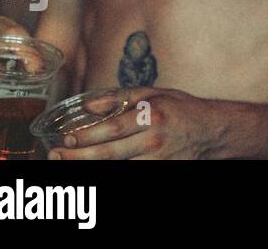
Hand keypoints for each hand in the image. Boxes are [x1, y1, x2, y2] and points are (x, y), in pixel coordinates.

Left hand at [48, 88, 221, 159]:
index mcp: (152, 116)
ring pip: (116, 169)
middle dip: (77, 157)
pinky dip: (110, 172)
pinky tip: (94, 169)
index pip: (112, 129)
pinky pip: (130, 173)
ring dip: (89, 167)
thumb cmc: (181, 109)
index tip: (65, 139)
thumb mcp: (155, 93)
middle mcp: (154, 140)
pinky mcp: (161, 172)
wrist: (212, 132)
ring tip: (67, 164)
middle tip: (55, 156)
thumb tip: (88, 105)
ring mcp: (158, 160)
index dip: (85, 136)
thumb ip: (121, 97)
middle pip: (108, 154)